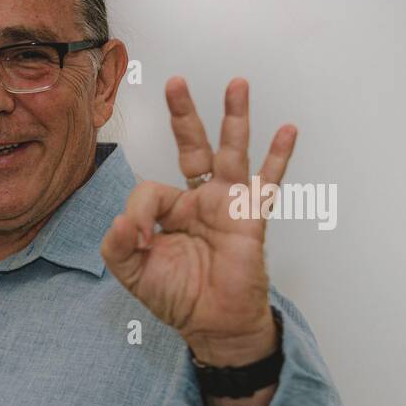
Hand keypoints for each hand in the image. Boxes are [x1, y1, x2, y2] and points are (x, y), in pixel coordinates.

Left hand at [100, 77, 296, 365]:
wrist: (212, 323)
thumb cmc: (176, 296)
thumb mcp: (133, 273)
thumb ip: (119, 245)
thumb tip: (124, 221)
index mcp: (168, 210)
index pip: (149, 191)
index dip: (140, 213)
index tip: (141, 239)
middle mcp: (198, 199)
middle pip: (191, 146)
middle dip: (183, 114)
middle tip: (175, 82)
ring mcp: (227, 204)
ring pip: (230, 152)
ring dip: (234, 118)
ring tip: (236, 85)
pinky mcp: (250, 217)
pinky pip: (267, 182)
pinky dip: (278, 158)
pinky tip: (287, 131)